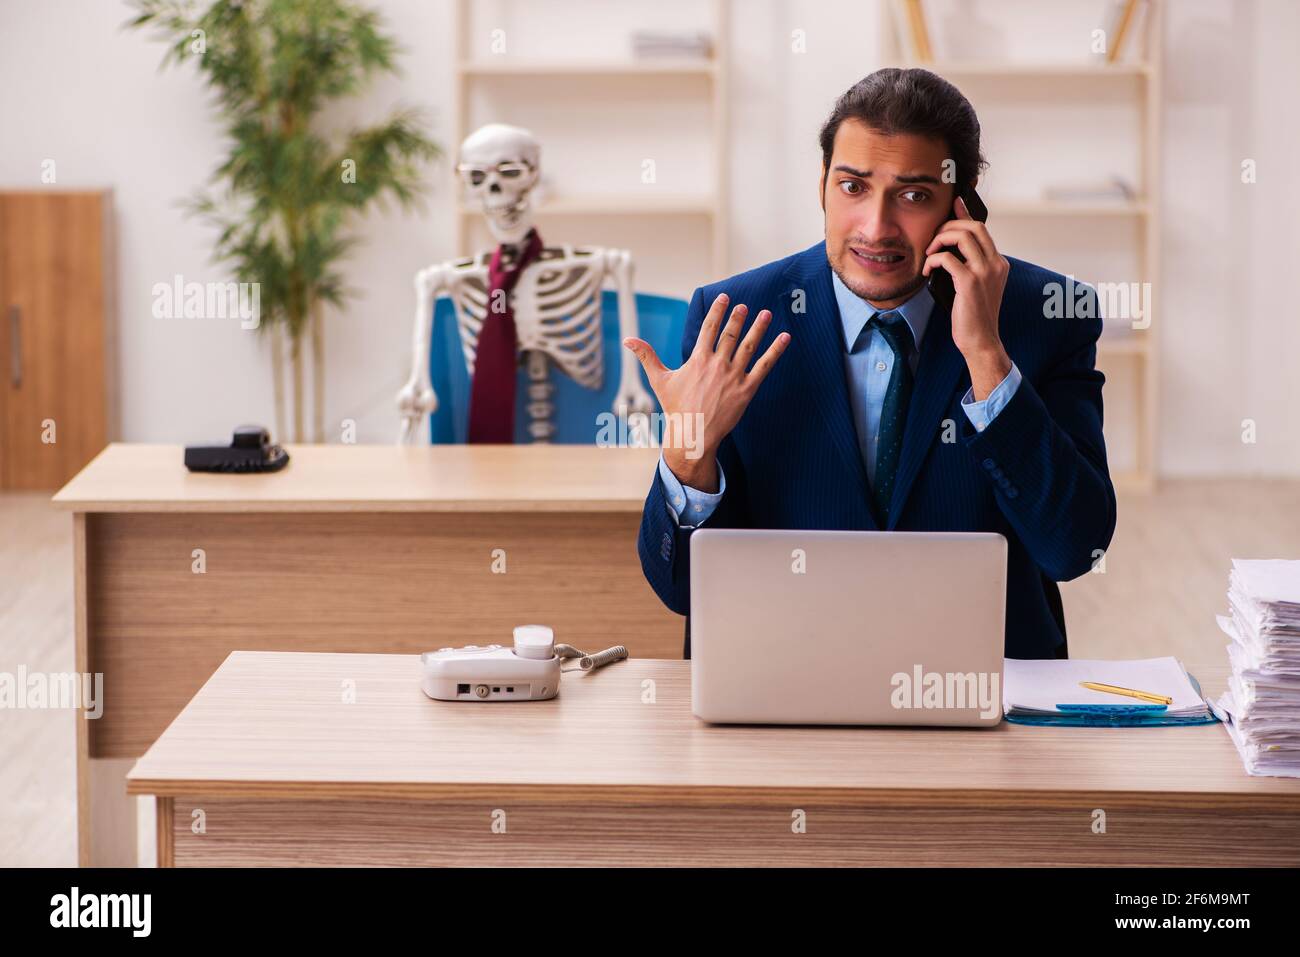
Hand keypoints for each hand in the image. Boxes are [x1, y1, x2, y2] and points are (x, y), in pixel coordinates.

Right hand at [623, 293, 788, 491]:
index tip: (725, 298)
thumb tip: (628, 340)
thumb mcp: (660, 380)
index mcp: (698, 359)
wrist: (693, 435)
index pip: (709, 328)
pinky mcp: (747, 389)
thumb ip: (646, 356)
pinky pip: (765, 366)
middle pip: (730, 334)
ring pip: (749, 346)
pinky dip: (776, 351)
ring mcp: (733, 376)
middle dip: (738, 317)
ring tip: (766, 314)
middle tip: (744, 305)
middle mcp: (717, 364)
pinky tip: (785, 338)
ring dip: (759, 328)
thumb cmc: (676, 408)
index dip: (718, 311)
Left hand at [923, 196, 1011, 398]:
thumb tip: (950, 251)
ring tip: (929, 253)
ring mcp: (985, 272)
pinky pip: (947, 258)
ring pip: (962, 236)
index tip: (953, 204)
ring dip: (940, 239)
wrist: (981, 341)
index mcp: (999, 263)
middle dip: (949, 226)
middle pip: (974, 226)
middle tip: (933, 239)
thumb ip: (968, 267)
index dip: (965, 214)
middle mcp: (996, 264)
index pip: (982, 229)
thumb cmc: (973, 317)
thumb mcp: (974, 287)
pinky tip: (927, 271)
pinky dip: (933, 259)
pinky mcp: (970, 283)